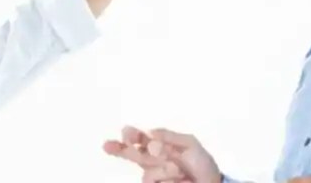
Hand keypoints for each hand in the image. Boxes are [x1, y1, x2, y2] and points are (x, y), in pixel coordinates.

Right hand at [103, 126, 220, 182]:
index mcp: (158, 147)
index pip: (139, 139)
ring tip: (179, 171)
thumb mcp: (189, 144)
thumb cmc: (202, 164)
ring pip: (148, 173)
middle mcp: (151, 162)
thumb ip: (169, 137)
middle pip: (130, 154)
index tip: (124, 132)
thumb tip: (150, 134)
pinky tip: (178, 179)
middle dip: (119, 149)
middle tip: (108, 145)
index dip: (129, 136)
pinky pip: (151, 181)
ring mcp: (153, 177)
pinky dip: (167, 180)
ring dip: (165, 170)